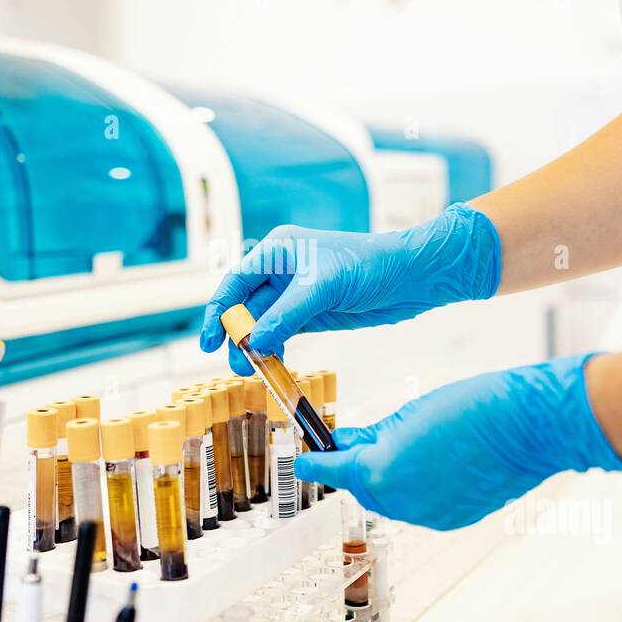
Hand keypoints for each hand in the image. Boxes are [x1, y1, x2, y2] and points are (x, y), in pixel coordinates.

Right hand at [199, 202, 501, 375]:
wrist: (413, 276)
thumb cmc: (370, 265)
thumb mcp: (323, 288)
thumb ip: (286, 315)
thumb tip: (254, 342)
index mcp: (279, 250)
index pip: (237, 282)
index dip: (219, 310)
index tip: (209, 340)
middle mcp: (283, 270)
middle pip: (246, 306)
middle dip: (236, 335)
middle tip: (234, 364)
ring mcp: (298, 294)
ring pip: (263, 324)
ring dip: (255, 346)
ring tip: (251, 371)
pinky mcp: (314, 314)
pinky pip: (283, 333)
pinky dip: (275, 348)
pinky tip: (272, 364)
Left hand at [295, 354, 621, 529]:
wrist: (526, 427)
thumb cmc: (471, 407)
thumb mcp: (408, 414)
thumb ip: (374, 434)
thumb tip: (352, 442)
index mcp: (379, 472)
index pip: (333, 469)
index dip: (316, 460)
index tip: (303, 456)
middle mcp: (398, 503)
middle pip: (361, 486)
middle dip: (356, 464)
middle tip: (358, 439)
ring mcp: (426, 516)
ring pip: (390, 498)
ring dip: (387, 476)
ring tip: (406, 445)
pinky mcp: (451, 520)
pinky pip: (419, 506)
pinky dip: (416, 488)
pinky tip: (433, 464)